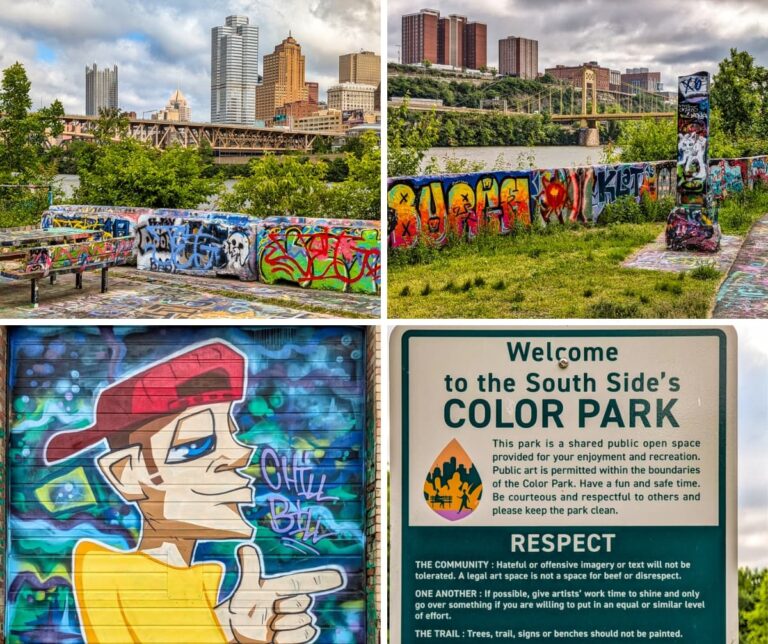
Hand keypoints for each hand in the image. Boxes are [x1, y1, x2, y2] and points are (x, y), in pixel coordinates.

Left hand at [216, 544, 343, 643]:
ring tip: (271, 627)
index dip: (324, 578)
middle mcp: (293, 601)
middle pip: (304, 600)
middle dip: (288, 607)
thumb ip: (250, 569)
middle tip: (272, 611)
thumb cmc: (241, 607)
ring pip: (306, 618)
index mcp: (284, 586)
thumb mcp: (245, 589)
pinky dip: (293, 637)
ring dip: (287, 624)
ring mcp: (295, 619)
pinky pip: (308, 633)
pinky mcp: (297, 635)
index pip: (307, 580)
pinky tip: (277, 638)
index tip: (340, 577)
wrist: (237, 630)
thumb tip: (245, 546)